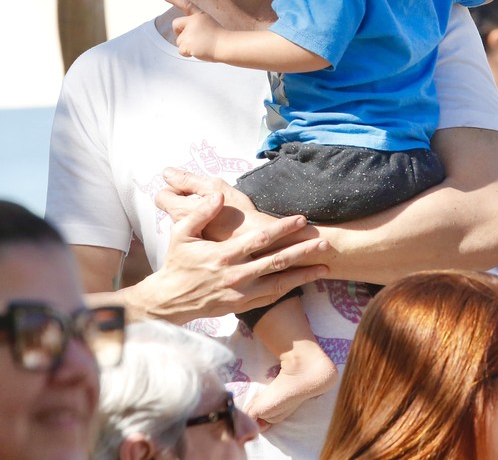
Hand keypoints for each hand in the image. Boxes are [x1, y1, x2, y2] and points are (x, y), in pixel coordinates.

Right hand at [126, 187, 328, 323]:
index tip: (301, 219)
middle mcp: (236, 276)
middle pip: (277, 262)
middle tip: (325, 243)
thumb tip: (218, 194)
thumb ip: (201, 213)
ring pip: (279, 284)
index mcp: (223, 255)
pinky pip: (271, 298)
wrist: (169, 301)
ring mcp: (240, 294)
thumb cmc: (177, 262)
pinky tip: (304, 282)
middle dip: (303, 252)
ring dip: (304, 274)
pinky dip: (290, 289)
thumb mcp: (181, 233)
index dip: (282, 229)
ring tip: (325, 266)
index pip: (259, 240)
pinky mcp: (241, 306)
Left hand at [157, 168, 278, 240]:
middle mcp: (182, 228)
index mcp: (182, 211)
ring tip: (212, 207)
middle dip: (183, 198)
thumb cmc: (237, 212)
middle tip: (201, 195)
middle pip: (172, 208)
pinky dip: (202, 222)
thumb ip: (188, 180)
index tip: (188, 187)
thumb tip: (167, 173)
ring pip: (184, 219)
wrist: (256, 239)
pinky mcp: (203, 244)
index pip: (161, 197)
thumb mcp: (214, 187)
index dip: (173, 187)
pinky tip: (217, 220)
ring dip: (194, 210)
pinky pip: (195, 229)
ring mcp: (192, 238)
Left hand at [164, 0, 221, 59]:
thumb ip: (195, 27)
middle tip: (190, 38)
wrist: (226, 46)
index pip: (186, 5)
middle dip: (178, 32)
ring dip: (187, 46)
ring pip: (179, 40)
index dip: (174, 0)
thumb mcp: (208, 26)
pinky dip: (187, 53)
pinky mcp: (187, 43)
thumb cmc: (220, 39)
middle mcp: (193, 21)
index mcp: (199, 16)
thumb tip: (183, 39)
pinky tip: (198, 52)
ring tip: (201, 46)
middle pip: (175, 24)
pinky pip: (181, 50)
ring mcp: (189, 32)